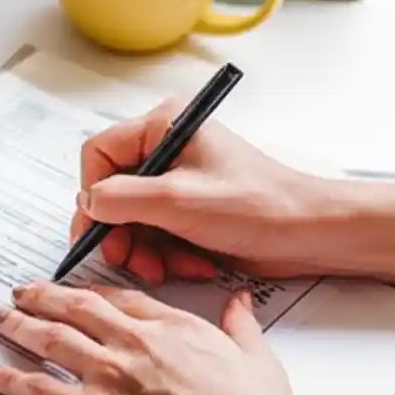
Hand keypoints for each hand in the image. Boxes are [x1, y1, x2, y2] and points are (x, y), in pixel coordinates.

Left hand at [0, 281, 333, 394]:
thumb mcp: (256, 358)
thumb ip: (241, 326)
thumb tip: (240, 303)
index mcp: (171, 326)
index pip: (119, 298)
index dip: (90, 291)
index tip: (75, 290)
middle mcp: (133, 343)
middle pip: (75, 308)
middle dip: (43, 296)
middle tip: (23, 292)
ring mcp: (108, 374)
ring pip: (49, 338)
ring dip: (20, 326)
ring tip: (2, 319)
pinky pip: (39, 388)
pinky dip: (11, 378)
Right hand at [72, 98, 344, 284]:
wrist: (307, 233)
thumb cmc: (256, 205)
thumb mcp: (176, 200)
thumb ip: (120, 198)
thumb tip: (87, 204)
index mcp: (164, 125)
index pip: (99, 154)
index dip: (93, 195)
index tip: (97, 230)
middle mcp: (168, 147)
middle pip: (113, 192)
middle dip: (121, 232)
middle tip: (128, 260)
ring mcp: (179, 181)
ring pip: (132, 220)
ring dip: (146, 251)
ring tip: (167, 268)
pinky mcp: (190, 210)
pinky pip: (156, 235)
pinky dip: (167, 256)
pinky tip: (192, 265)